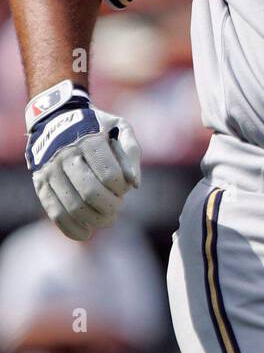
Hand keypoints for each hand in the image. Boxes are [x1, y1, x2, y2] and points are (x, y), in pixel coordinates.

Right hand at [25, 85, 140, 240]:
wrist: (57, 119)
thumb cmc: (96, 128)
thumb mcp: (119, 128)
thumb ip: (131, 152)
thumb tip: (134, 184)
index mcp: (88, 139)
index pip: (109, 175)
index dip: (120, 188)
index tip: (123, 187)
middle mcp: (66, 154)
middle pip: (90, 192)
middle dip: (110, 206)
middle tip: (117, 206)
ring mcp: (50, 170)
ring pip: (73, 206)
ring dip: (95, 219)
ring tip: (107, 219)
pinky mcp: (40, 184)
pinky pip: (55, 213)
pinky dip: (72, 229)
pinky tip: (86, 233)